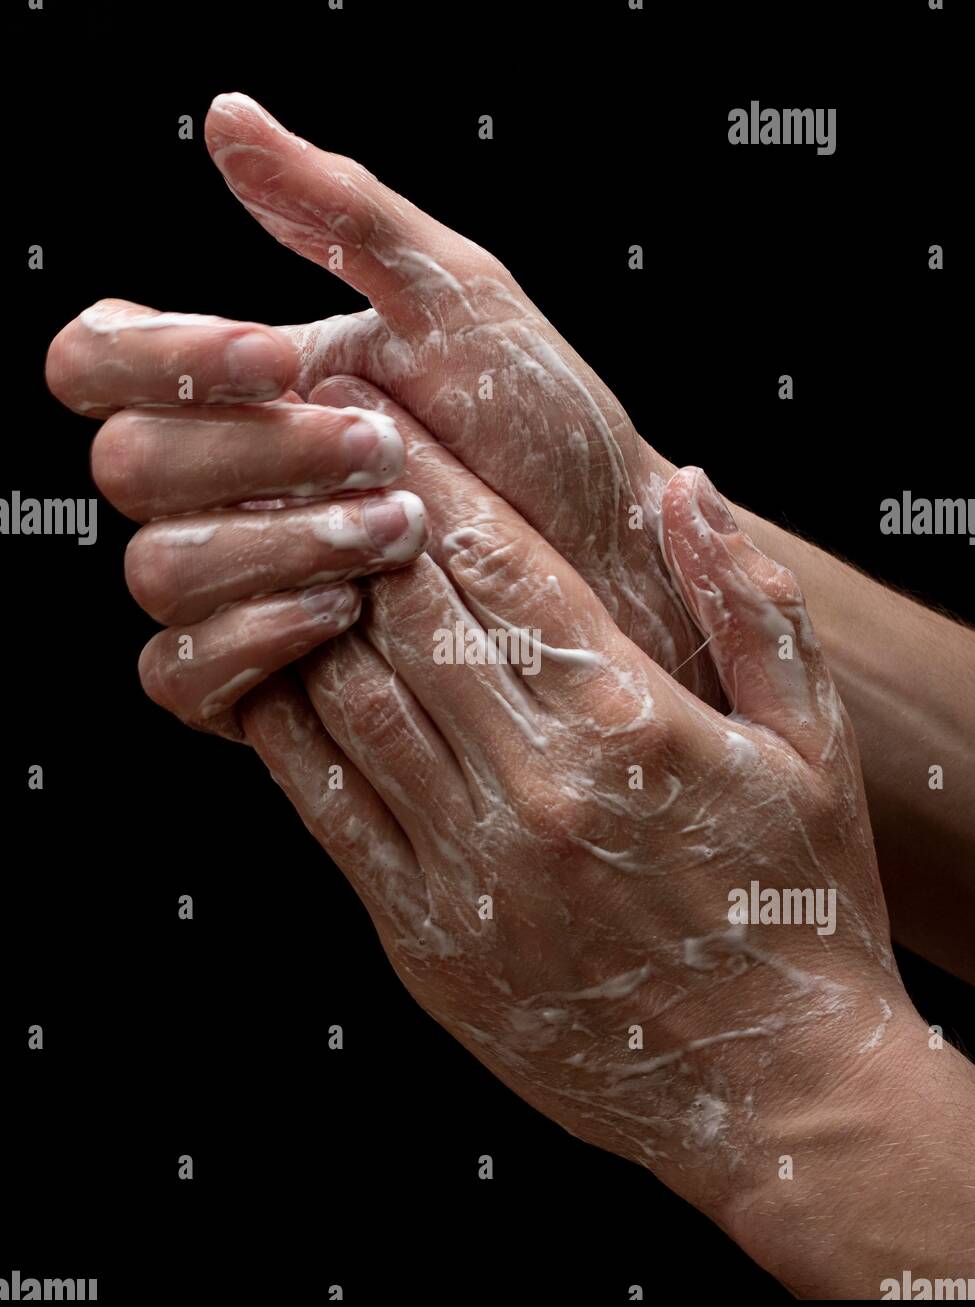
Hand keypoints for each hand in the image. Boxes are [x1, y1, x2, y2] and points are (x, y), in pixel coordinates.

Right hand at [45, 91, 717, 725]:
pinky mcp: (257, 673)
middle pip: (129, 468)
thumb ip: (340, 213)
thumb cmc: (541, 426)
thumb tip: (228, 117)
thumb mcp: (456, 299)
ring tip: (399, 534)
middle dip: (258, 457)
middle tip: (385, 452)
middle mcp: (220, 484)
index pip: (102, 361)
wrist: (607, 555)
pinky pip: (179, 670)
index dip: (164, 359)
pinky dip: (251, 638)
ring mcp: (234, 581)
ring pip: (157, 570)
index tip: (279, 360)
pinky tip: (342, 617)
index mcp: (241, 390)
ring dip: (276, 547)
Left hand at [238, 456, 933, 1278]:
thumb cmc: (803, 907)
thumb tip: (688, 484)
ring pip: (348, 700)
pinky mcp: (424, 935)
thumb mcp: (814, 745)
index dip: (431, 481)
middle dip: (351, 522)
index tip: (385, 420)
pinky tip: (273, 673)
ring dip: (306, 611)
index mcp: (633, 728)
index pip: (502, 566)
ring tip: (278, 545)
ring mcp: (470, 868)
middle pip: (408, 618)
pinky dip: (288, 729)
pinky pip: (327, 809)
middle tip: (308, 455)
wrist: (777, 1091)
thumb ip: (752, 605)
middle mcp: (536, 789)